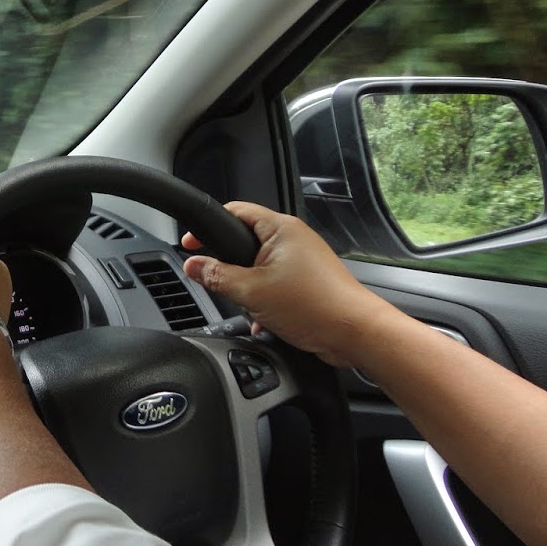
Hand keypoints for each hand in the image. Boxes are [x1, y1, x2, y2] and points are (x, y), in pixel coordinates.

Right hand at [181, 201, 399, 367]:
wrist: (356, 333)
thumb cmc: (315, 306)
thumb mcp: (251, 291)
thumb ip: (217, 275)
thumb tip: (194, 265)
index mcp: (280, 229)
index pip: (235, 212)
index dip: (208, 227)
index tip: (190, 244)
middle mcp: (293, 239)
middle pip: (245, 243)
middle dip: (230, 268)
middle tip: (220, 283)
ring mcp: (303, 260)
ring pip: (259, 268)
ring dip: (248, 290)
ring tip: (251, 307)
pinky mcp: (309, 281)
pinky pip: (275, 284)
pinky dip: (265, 300)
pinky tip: (265, 320)